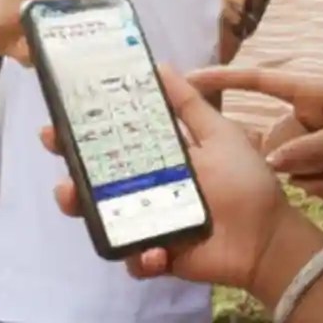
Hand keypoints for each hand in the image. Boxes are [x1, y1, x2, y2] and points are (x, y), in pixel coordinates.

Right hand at [41, 66, 291, 289]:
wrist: (267, 236)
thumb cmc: (244, 181)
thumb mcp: (219, 134)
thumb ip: (189, 105)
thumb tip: (160, 66)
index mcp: (157, 159)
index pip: (113, 143)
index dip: (84, 131)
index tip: (60, 117)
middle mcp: (145, 189)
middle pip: (96, 180)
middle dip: (69, 167)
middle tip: (55, 149)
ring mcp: (146, 223)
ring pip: (101, 218)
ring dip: (83, 209)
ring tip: (75, 197)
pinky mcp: (155, 255)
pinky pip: (133, 257)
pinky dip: (139, 255)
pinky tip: (155, 248)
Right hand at [189, 68, 322, 175]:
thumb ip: (313, 149)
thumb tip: (272, 164)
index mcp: (312, 92)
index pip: (259, 81)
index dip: (224, 79)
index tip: (188, 79)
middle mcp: (312, 112)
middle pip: (281, 145)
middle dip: (307, 166)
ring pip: (300, 167)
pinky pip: (319, 176)